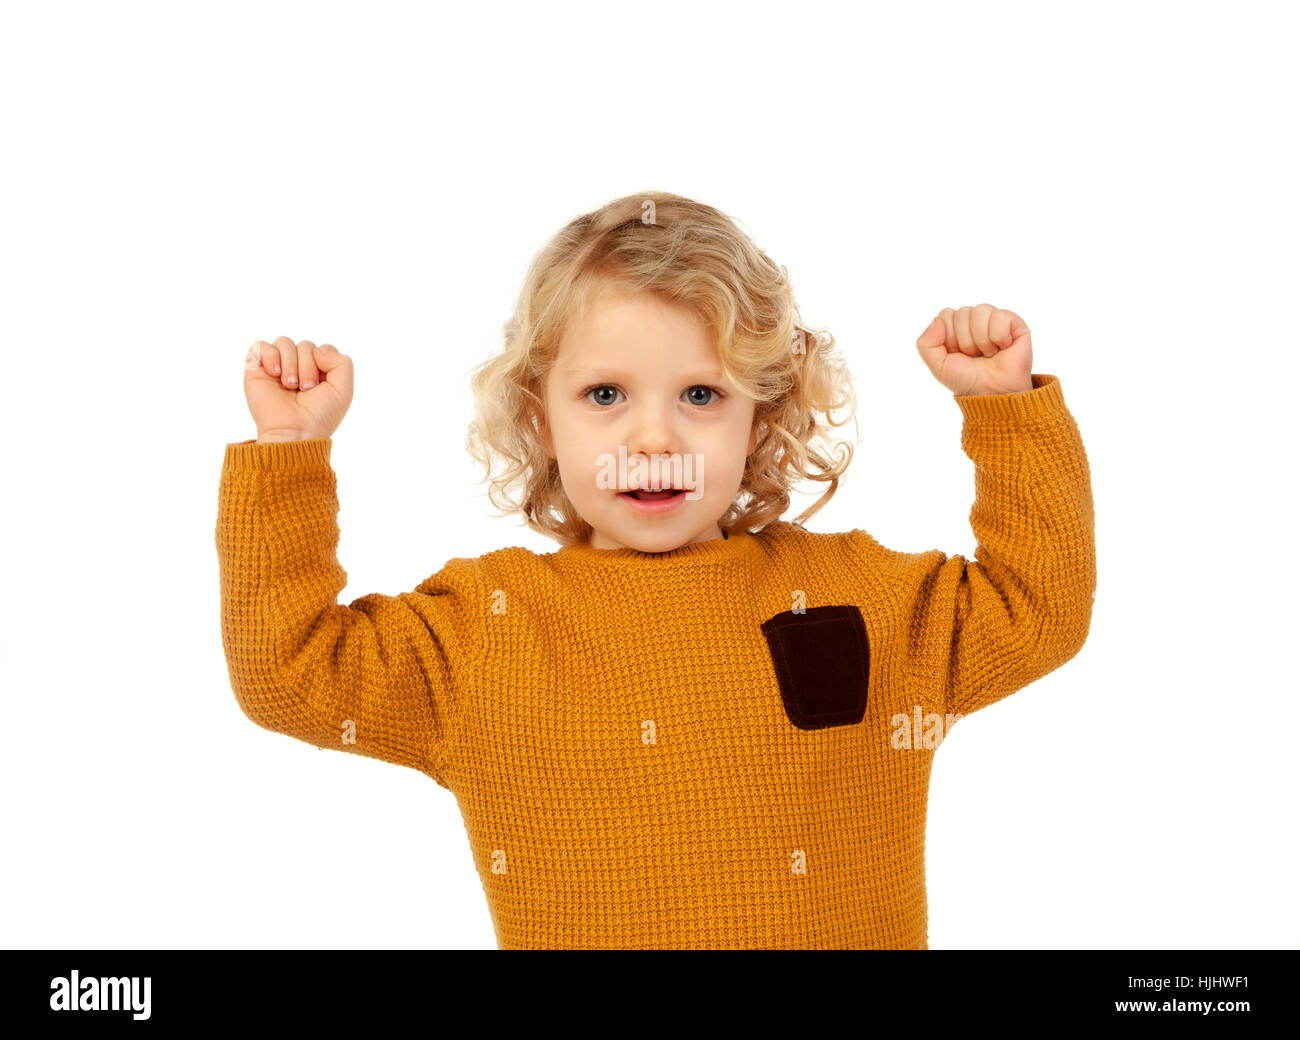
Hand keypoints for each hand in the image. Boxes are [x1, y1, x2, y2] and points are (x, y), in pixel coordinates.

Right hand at [244, 336, 354, 441]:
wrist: (295, 431)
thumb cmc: (319, 415)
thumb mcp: (344, 390)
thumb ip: (342, 362)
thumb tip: (317, 350)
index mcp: (317, 371)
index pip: (322, 349)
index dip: (324, 362)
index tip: (320, 385)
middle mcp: (297, 367)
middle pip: (305, 345)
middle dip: (307, 366)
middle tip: (305, 388)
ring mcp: (276, 367)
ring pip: (284, 342)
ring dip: (291, 363)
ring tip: (290, 385)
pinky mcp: (256, 370)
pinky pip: (260, 345)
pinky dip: (270, 356)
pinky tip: (275, 373)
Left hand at [915, 304, 1032, 395]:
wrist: (992, 393)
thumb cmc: (967, 379)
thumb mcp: (937, 365)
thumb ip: (925, 343)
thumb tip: (938, 320)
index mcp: (956, 327)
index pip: (946, 315)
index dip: (949, 337)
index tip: (958, 354)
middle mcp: (975, 320)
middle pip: (962, 312)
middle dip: (966, 341)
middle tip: (975, 356)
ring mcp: (995, 320)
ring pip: (981, 311)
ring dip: (982, 340)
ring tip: (989, 353)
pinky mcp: (1015, 323)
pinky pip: (1001, 316)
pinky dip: (999, 337)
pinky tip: (1003, 347)